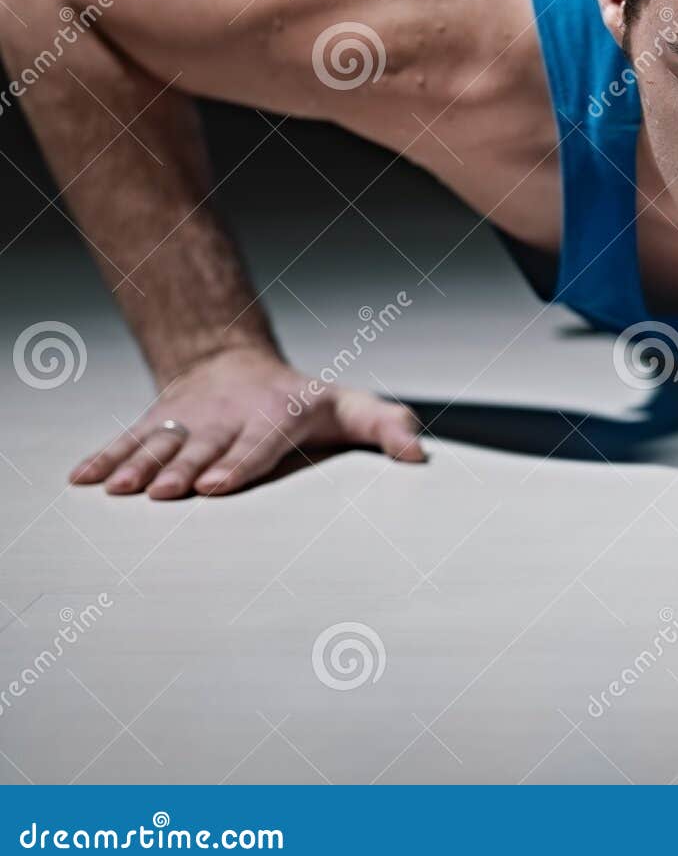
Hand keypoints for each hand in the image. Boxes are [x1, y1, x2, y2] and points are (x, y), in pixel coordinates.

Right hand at [69, 347, 426, 498]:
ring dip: (139, 467)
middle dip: (184, 469)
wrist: (235, 364)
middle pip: (204, 448)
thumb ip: (386, 427)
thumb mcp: (352, 408)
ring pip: (162, 445)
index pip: (257, 444)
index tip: (216, 486)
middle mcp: (227, 418)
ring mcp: (189, 421)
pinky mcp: (158, 424)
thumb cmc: (305, 401)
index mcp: (276, 417)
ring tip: (117, 490)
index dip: (237, 464)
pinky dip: (104, 458)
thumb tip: (417, 455)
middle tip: (168, 492)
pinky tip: (82, 479)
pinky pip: (128, 441)